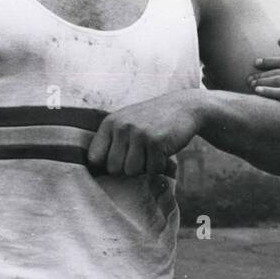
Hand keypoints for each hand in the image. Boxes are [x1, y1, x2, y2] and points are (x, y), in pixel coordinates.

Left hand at [88, 90, 202, 175]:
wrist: (185, 106)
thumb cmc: (153, 121)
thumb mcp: (127, 122)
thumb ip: (112, 141)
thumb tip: (98, 171)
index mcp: (110, 123)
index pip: (94, 158)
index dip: (107, 164)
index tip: (122, 160)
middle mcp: (122, 127)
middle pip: (114, 169)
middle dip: (129, 168)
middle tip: (142, 156)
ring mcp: (139, 133)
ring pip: (132, 171)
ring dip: (145, 168)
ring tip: (153, 153)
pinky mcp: (157, 141)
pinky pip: (152, 169)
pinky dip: (160, 166)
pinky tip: (164, 151)